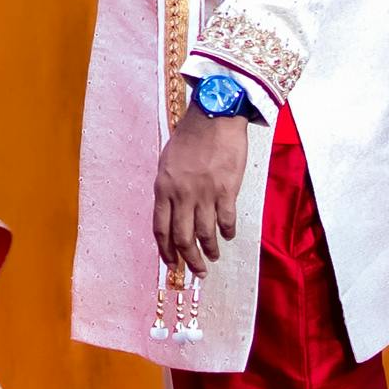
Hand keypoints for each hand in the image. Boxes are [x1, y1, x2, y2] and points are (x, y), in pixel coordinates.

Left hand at [152, 105, 248, 278]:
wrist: (214, 116)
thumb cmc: (190, 136)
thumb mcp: (168, 162)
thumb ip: (168, 188)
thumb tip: (172, 213)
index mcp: (163, 188)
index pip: (161, 229)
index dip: (166, 251)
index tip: (172, 264)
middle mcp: (181, 195)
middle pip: (183, 238)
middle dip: (190, 260)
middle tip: (198, 272)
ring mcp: (204, 193)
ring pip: (205, 234)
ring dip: (210, 250)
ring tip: (213, 257)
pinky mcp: (226, 190)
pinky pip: (226, 221)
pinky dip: (227, 232)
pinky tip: (228, 236)